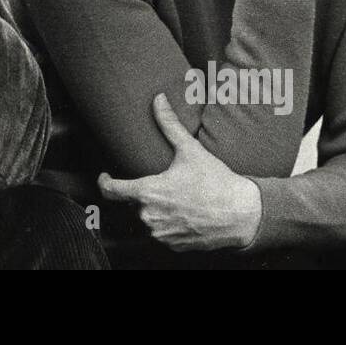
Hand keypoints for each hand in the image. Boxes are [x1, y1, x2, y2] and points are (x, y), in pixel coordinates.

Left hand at [98, 94, 262, 251]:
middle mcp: (149, 216)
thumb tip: (158, 99)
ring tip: (178, 198)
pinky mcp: (173, 245)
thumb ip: (169, 124)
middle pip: (134, 203)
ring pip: (148, 218)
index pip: (111, 191)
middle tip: (164, 183)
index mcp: (147, 192)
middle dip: (144, 193)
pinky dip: (169, 224)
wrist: (242, 214)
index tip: (105, 175)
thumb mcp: (190, 150)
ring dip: (156, 209)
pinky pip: (162, 233)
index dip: (104, 182)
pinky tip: (184, 213)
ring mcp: (161, 233)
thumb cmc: (215, 182)